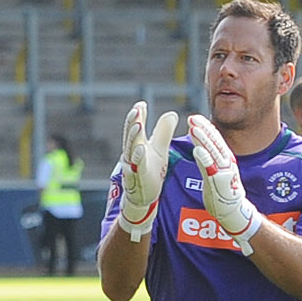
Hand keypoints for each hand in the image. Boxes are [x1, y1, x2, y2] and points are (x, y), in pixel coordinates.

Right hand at [115, 102, 178, 237]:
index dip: (137, 116)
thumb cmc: (151, 170)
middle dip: (132, 122)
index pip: (135, 128)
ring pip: (131, 150)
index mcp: (137, 145)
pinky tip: (141, 148)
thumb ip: (163, 132)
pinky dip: (137, 158)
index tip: (140, 104)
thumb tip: (171, 113)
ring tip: (138, 125)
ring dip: (134, 137)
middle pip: (130, 136)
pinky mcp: (136, 179)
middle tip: (136, 110)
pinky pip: (135, 167)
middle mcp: (132, 154)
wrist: (144, 196)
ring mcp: (132, 166)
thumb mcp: (159, 149)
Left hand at [188, 116, 258, 237]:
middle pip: (215, 142)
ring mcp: (224, 172)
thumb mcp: (213, 172)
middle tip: (193, 118)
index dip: (206, 128)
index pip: (215, 140)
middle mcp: (226, 163)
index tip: (195, 118)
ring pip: (213, 152)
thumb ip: (207, 160)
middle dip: (204, 128)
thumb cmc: (222, 193)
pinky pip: (212, 169)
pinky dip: (205, 158)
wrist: (233, 213)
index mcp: (225, 159)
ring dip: (203, 139)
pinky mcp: (220, 182)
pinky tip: (197, 149)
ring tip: (194, 128)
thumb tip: (198, 146)